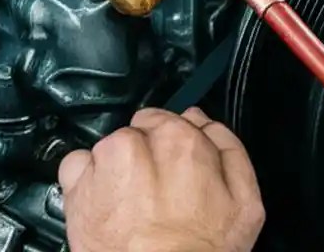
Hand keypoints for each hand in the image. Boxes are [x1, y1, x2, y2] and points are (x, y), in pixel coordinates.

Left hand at [58, 107, 264, 251]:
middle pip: (143, 130)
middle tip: (160, 189)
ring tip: (135, 201)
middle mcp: (139, 143)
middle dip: (151, 151)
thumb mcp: (246, 204)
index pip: (175, 118)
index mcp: (182, 141)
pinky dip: (88, 177)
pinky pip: (78, 163)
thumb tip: (206, 123)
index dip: (179, 144)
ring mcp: (104, 164)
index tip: (180, 166)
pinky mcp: (76, 188)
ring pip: (113, 145)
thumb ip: (231, 151)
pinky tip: (107, 201)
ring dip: (121, 164)